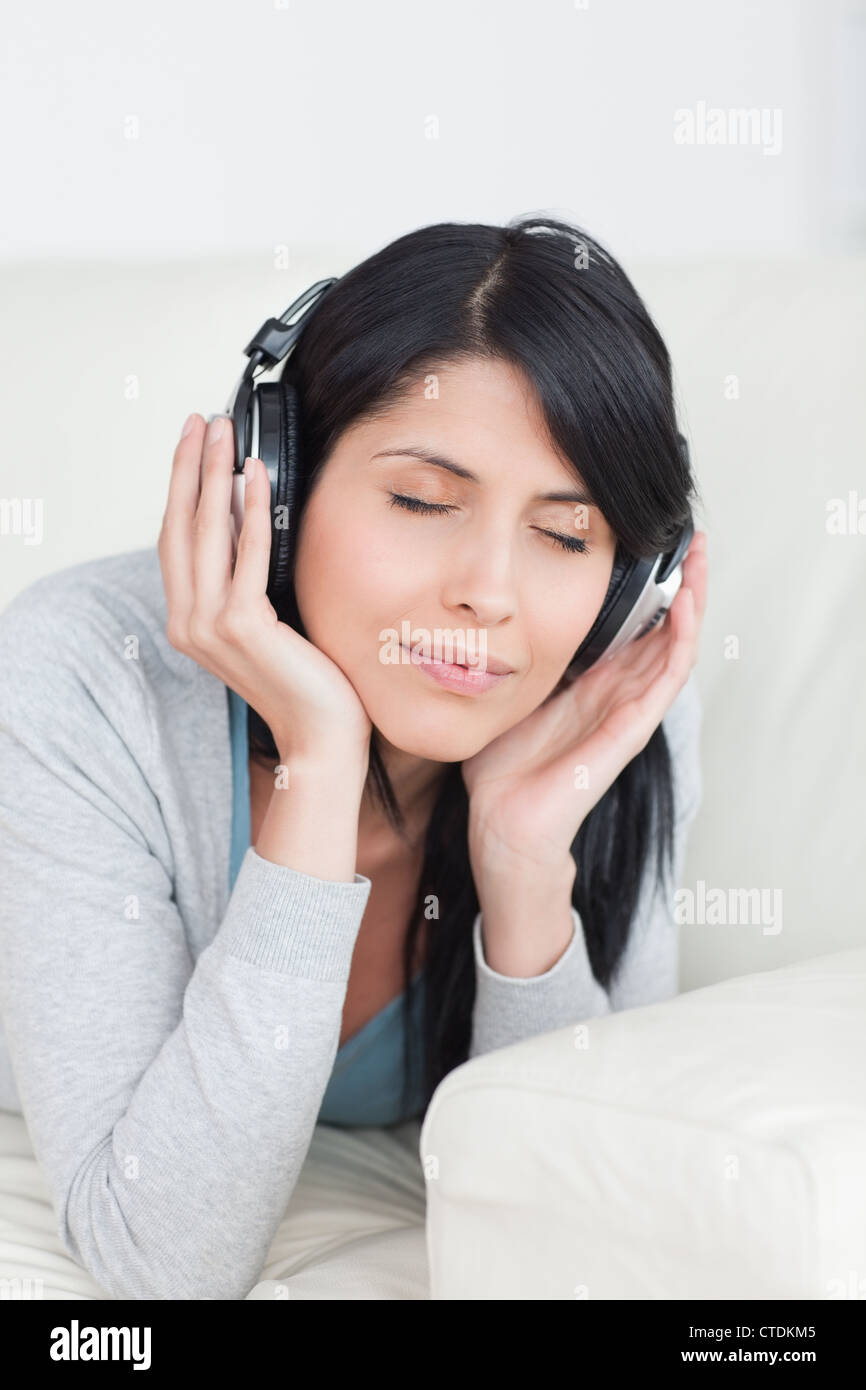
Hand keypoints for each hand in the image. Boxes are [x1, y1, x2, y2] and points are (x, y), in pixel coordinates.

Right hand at [158, 413, 372, 765]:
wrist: (321, 736)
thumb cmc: (305, 681)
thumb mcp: (267, 619)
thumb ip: (247, 576)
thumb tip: (249, 512)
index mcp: (188, 621)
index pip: (175, 540)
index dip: (179, 486)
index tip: (191, 442)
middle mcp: (188, 623)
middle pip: (180, 526)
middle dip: (189, 467)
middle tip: (202, 420)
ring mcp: (210, 627)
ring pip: (206, 532)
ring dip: (213, 474)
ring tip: (224, 433)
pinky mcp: (243, 627)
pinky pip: (247, 554)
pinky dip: (251, 510)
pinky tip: (256, 475)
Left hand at [461, 532, 707, 882]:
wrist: (502, 825)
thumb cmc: (504, 771)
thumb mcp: (508, 697)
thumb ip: (512, 662)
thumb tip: (490, 617)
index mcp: (592, 686)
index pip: (636, 629)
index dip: (653, 589)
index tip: (659, 544)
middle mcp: (617, 696)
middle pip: (665, 631)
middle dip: (683, 584)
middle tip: (694, 537)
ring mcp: (627, 714)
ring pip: (675, 649)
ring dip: (693, 603)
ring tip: (698, 559)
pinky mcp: (628, 733)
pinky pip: (664, 682)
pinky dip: (680, 642)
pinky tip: (685, 605)